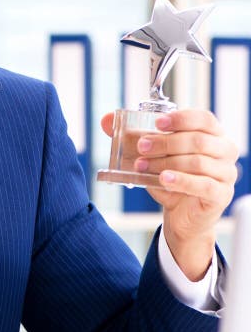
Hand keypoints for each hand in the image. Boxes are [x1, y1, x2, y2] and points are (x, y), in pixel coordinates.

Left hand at [101, 110, 238, 280]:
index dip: (181, 118)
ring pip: (198, 162)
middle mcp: (224, 151)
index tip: (157, 122)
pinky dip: (181, 180)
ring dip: (166, 162)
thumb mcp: (151, 155)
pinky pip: (203, 185)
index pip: (203, 119)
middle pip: (198, 140)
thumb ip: (131, 136)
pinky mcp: (221, 194)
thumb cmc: (170, 177)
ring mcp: (226, 173)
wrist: (181, 213)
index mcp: (212, 134)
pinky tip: (163, 179)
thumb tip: (106, 120)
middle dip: (165, 142)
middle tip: (141, 147)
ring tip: (142, 166)